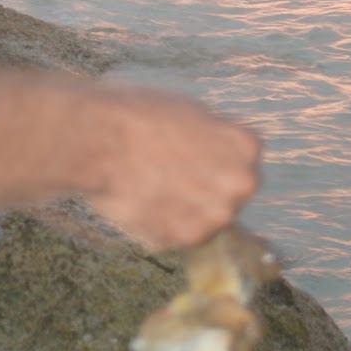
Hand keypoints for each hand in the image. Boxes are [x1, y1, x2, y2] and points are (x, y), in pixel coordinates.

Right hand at [83, 85, 261, 249]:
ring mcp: (218, 214)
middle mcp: (242, 183)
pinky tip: (143, 201)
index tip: (188, 156)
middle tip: (169, 176)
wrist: (102, 138)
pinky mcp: (189, 237)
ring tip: (152, 186)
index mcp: (247, 146)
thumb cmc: (140, 116)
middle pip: (228, 194)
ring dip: (183, 210)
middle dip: (204, 189)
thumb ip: (213, 140)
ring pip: (204, 218)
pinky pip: (179, 234)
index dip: (212, 160)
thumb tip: (213, 155)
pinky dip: (162, 224)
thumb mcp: (191, 113)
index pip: (240, 162)